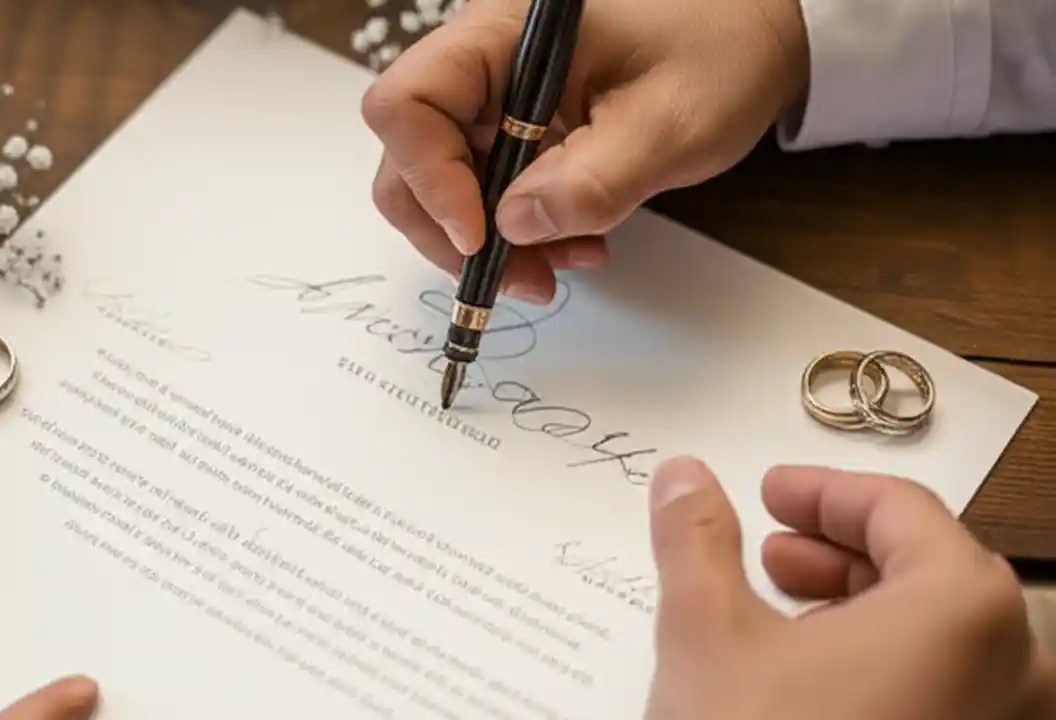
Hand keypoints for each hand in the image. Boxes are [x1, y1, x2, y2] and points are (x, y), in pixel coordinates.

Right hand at [362, 0, 808, 302]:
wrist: (753, 33)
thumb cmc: (720, 54)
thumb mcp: (670, 127)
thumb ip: (592, 182)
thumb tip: (512, 228)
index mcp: (503, 33)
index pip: (409, 103)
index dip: (429, 177)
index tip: (480, 236)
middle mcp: (482, 59)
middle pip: (408, 150)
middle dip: (449, 227)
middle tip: (513, 278)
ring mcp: (493, 94)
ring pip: (441, 180)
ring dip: (486, 241)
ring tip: (556, 268)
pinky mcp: (512, 125)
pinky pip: (484, 186)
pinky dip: (514, 230)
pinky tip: (568, 244)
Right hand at [645, 457, 1055, 719]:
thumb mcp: (705, 633)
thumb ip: (695, 537)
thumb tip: (686, 480)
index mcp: (963, 611)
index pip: (900, 510)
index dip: (822, 491)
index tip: (772, 492)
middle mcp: (1010, 673)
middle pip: (929, 568)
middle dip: (837, 548)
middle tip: (770, 545)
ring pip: (939, 635)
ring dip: (857, 605)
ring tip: (777, 609)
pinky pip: (942, 692)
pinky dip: (881, 664)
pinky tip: (808, 680)